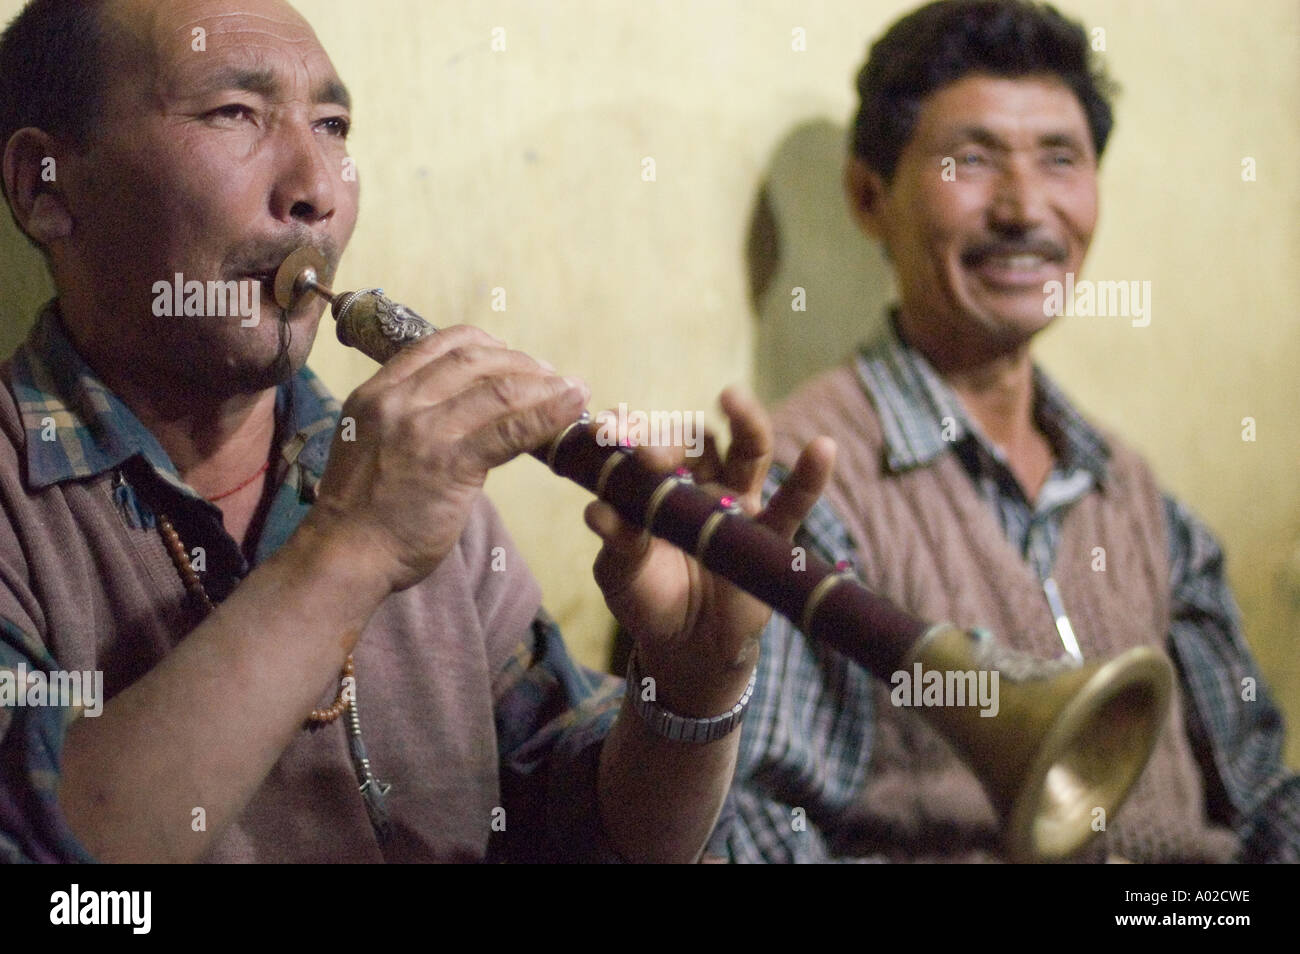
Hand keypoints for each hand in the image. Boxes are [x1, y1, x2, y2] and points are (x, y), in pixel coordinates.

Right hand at [304, 326, 588, 592]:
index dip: (488, 344)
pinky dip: (550, 413)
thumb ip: (410, 419)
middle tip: (550, 377)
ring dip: (545, 385)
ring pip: (499, 390)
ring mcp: (425, 430)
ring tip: (573, 390)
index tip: (513, 357)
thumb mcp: (373, 443)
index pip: (442, 344)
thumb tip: (463, 411)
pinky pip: (511, 430)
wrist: (346, 554)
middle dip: (521, 363)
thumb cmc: (363, 510)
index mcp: (379, 392)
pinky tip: (574, 405)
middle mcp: (400, 402)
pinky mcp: (451, 463)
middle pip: (476, 359)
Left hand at [584, 387, 834, 715]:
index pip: (645, 444)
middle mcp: (699, 481)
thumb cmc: (647, 601)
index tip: (606, 428)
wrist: (686, 648)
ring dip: (745, 421)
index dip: (629, 431)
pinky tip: (823, 448)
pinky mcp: (770, 532)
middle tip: (650, 454)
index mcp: (657, 484)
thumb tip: (597, 512)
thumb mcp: (622, 575)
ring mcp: (738, 501)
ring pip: (747, 451)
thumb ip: (617, 542)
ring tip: (733, 398)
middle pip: (695, 440)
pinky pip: (793, 502)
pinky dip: (809, 476)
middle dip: (673, 439)